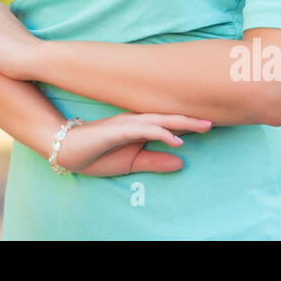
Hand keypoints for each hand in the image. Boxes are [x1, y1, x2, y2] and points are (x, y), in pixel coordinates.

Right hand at [54, 113, 213, 176]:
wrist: (65, 150)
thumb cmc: (96, 154)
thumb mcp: (132, 163)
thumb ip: (155, 161)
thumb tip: (182, 162)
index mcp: (141, 127)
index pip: (170, 124)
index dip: (191, 124)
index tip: (212, 123)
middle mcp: (137, 121)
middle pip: (170, 117)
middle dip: (193, 119)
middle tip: (216, 120)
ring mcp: (127, 123)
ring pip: (161, 119)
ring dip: (183, 122)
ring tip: (205, 126)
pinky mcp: (118, 129)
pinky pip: (143, 129)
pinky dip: (161, 132)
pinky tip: (175, 139)